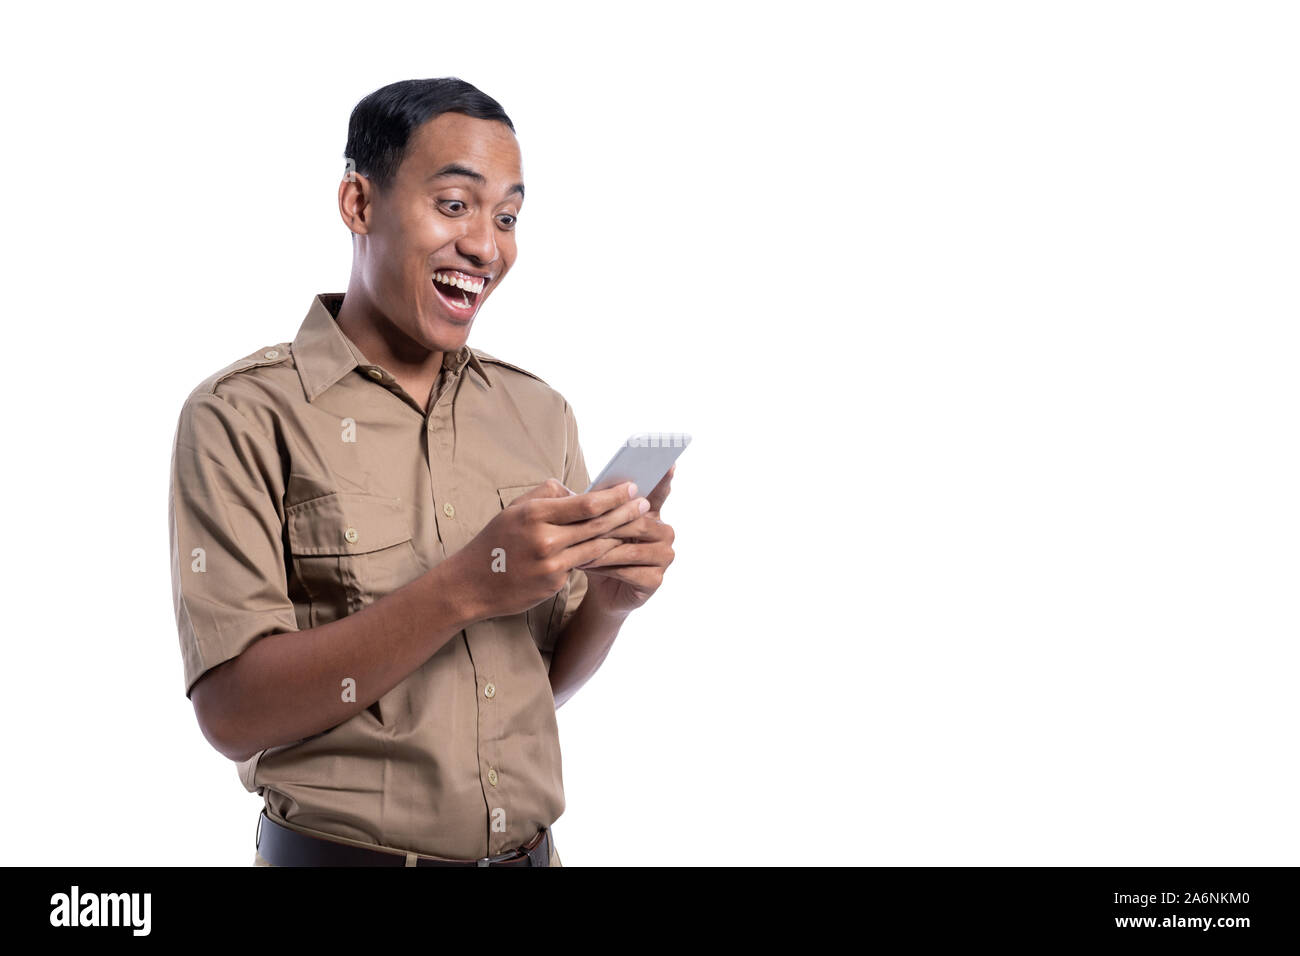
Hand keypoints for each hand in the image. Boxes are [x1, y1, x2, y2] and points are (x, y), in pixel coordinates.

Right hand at [451, 478, 648, 620]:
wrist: (472, 583)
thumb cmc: (496, 541)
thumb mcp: (515, 509)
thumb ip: (548, 496)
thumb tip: (580, 491)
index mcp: (535, 513)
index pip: (586, 503)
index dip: (614, 496)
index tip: (632, 488)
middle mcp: (544, 538)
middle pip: (597, 524)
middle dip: (626, 513)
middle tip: (645, 504)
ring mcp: (550, 563)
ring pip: (596, 546)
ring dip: (621, 536)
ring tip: (639, 525)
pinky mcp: (553, 583)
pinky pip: (583, 565)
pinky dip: (603, 556)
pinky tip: (618, 548)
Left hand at [577, 465, 675, 615]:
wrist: (601, 590)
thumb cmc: (600, 551)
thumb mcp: (600, 526)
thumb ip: (605, 508)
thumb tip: (594, 490)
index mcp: (653, 514)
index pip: (660, 493)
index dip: (664, 479)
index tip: (670, 463)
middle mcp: (665, 532)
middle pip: (637, 522)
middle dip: (607, 525)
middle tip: (581, 526)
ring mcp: (665, 557)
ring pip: (630, 549)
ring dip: (601, 549)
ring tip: (577, 549)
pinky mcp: (656, 580)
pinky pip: (628, 570)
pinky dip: (604, 568)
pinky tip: (586, 565)